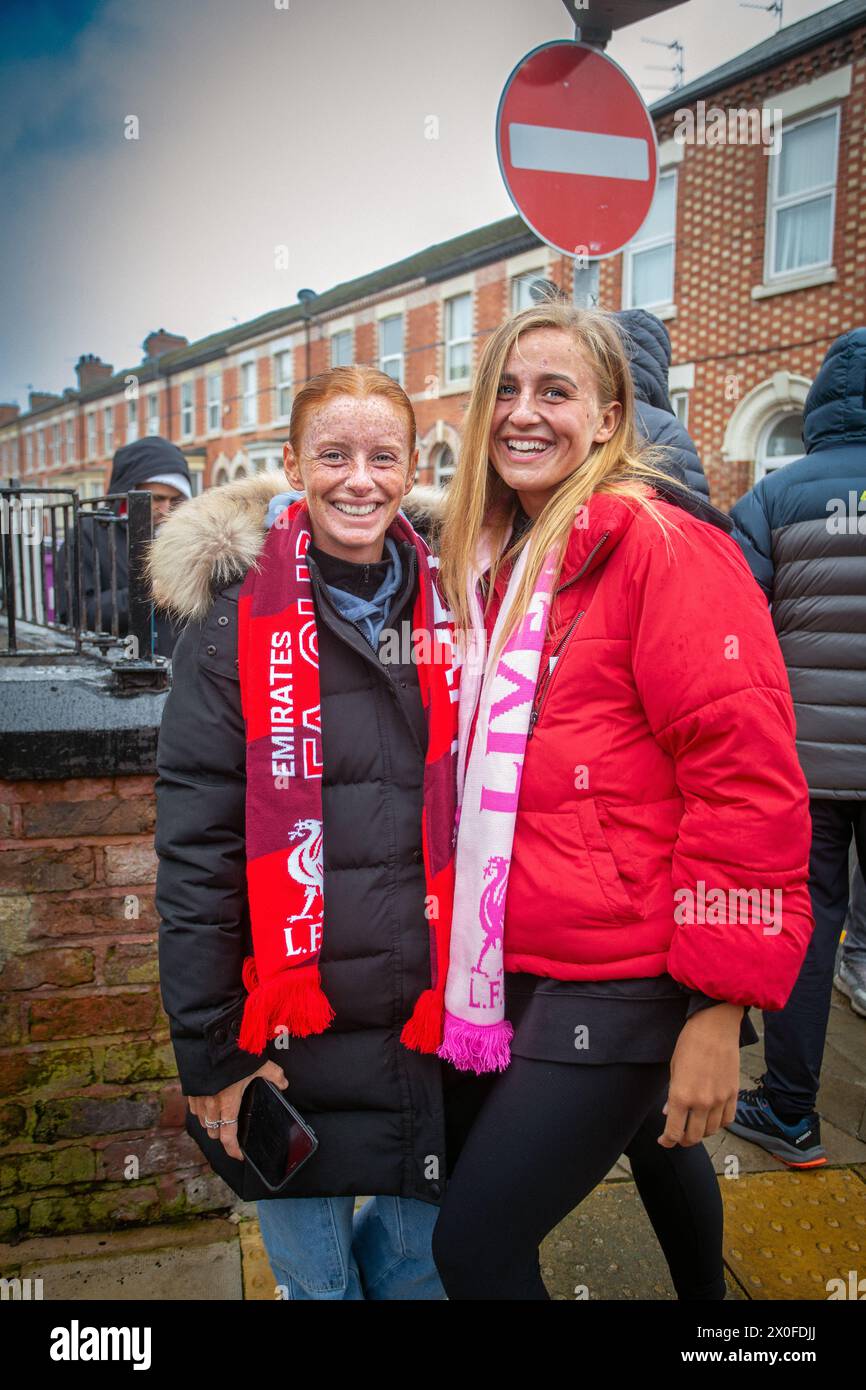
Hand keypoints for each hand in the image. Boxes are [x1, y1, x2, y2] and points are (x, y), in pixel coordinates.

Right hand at [187, 1059, 287, 1160]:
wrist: (210, 1039)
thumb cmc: (235, 1055)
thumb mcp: (260, 1065)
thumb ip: (274, 1075)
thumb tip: (284, 1084)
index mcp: (228, 1104)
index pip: (228, 1136)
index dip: (233, 1150)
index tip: (239, 1155)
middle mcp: (211, 1105)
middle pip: (214, 1133)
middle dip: (221, 1137)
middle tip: (232, 1134)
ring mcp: (199, 1098)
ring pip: (202, 1122)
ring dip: (211, 1125)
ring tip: (221, 1122)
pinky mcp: (190, 1090)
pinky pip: (193, 1109)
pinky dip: (201, 1112)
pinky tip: (208, 1106)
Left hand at [658, 1004, 742, 1147]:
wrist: (715, 1028)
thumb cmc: (689, 1044)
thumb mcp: (673, 1069)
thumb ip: (672, 1096)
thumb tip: (669, 1114)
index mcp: (681, 1096)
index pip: (674, 1132)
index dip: (668, 1141)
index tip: (664, 1141)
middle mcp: (702, 1102)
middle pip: (693, 1137)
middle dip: (683, 1140)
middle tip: (678, 1136)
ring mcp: (720, 1100)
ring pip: (711, 1131)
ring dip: (701, 1134)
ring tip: (694, 1127)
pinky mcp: (733, 1094)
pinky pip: (727, 1120)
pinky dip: (718, 1124)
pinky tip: (711, 1120)